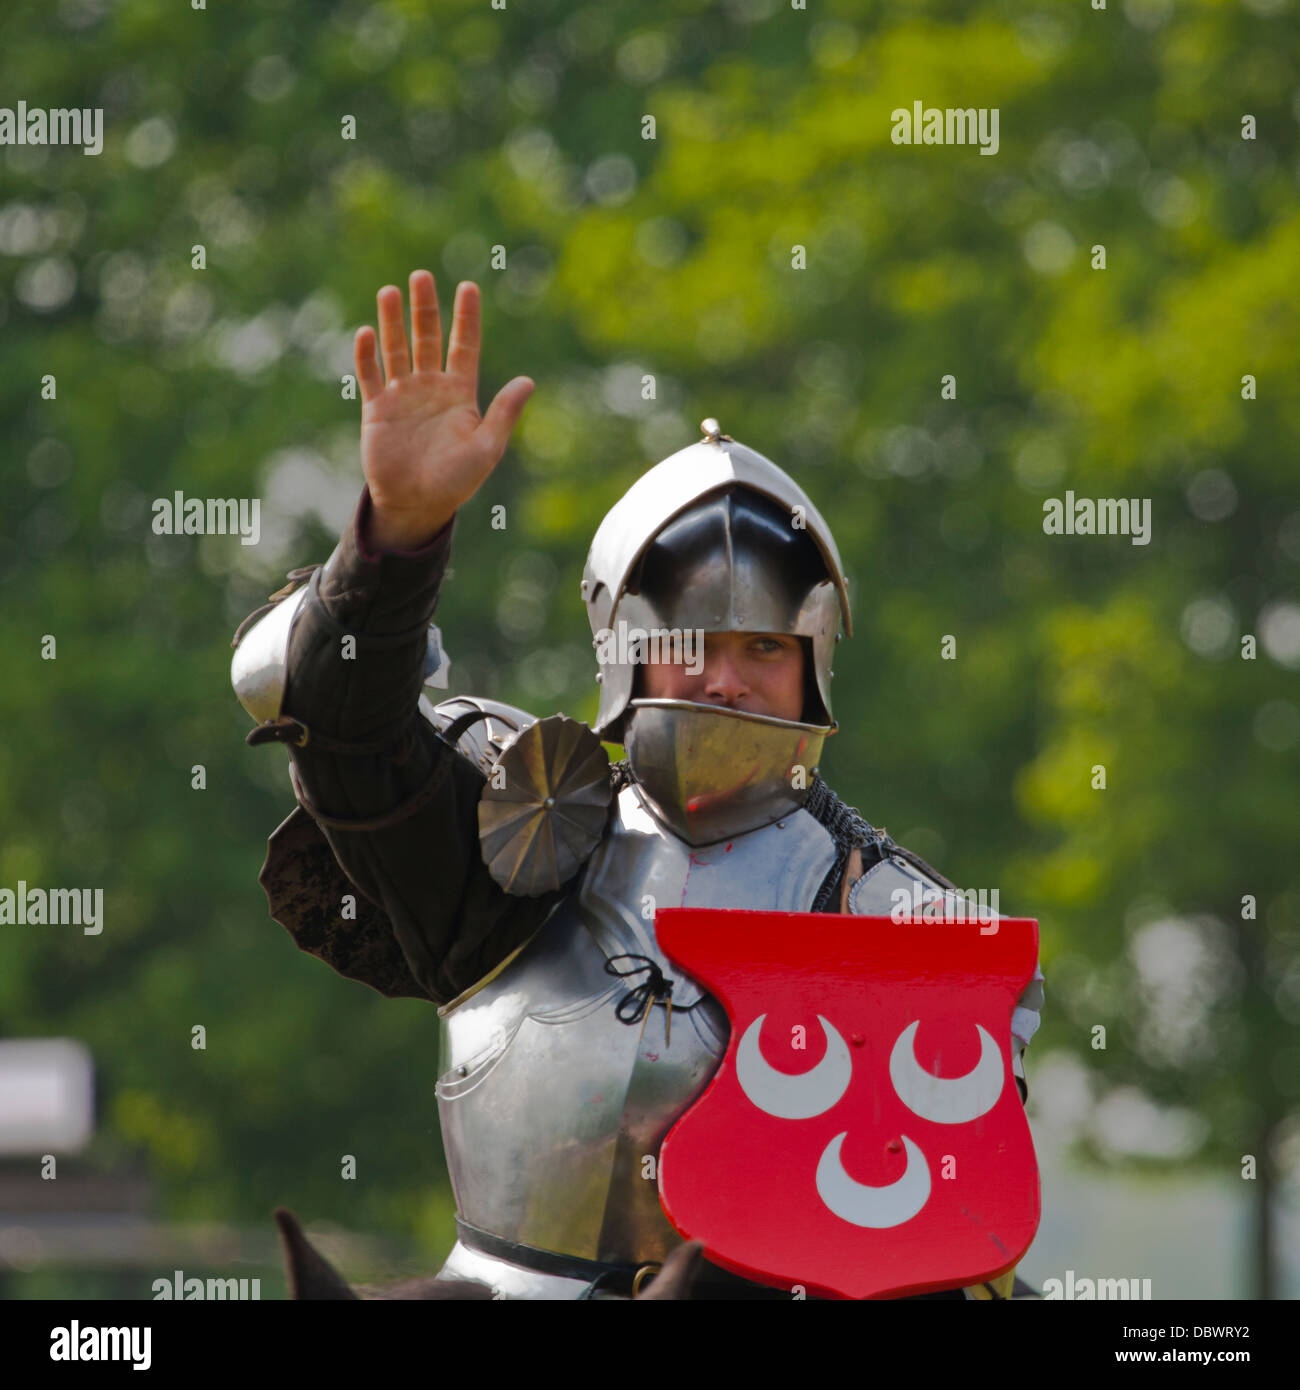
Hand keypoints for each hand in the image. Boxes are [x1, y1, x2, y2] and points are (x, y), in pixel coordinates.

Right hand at [353, 271, 533, 549]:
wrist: (417, 505)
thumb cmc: (456, 481)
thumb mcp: (486, 448)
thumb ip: (504, 414)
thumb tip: (528, 381)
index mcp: (460, 394)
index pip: (464, 346)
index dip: (466, 318)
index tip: (468, 286)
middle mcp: (430, 388)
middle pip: (428, 339)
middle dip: (425, 309)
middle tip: (422, 276)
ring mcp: (402, 396)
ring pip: (397, 349)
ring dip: (393, 321)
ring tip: (390, 291)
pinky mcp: (377, 410)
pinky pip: (371, 376)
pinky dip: (368, 355)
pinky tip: (368, 332)